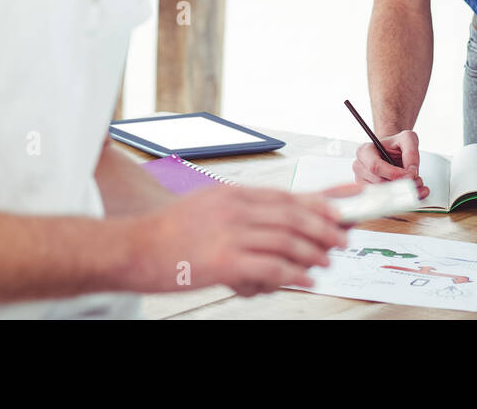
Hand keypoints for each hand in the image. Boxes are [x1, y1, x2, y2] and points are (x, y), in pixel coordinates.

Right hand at [143, 186, 347, 295]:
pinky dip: (293, 274)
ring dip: (313, 252)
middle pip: (294, 216)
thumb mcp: (206, 209)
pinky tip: (304, 280)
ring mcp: (231, 234)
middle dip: (324, 228)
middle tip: (342, 240)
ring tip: (326, 262)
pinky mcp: (224, 261)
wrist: (131, 248)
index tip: (345, 204)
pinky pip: (271, 267)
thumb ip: (239, 215)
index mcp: (233, 195)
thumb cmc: (167, 234)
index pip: (287, 195)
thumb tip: (271, 231)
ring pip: (287, 240)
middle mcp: (236, 209)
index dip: (321, 201)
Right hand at [352, 129, 427, 199]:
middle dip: (401, 185)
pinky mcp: (369, 194)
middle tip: (418, 182)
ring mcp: (363, 182)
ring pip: (382, 195)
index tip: (410, 175)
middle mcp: (360, 167)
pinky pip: (384, 202)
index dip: (393, 173)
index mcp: (365, 151)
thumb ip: (411, 152)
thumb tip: (411, 171)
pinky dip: (400, 201)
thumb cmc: (396, 145)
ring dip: (402, 194)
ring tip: (416, 187)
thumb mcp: (407, 139)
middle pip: (379, 183)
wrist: (393, 152)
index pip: (375, 166)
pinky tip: (412, 195)